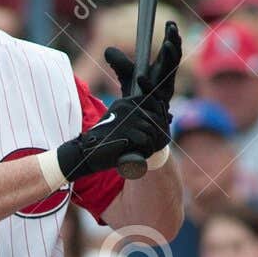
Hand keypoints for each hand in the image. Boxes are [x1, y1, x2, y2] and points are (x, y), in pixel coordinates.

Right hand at [55, 84, 171, 181]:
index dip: (160, 116)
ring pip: (152, 129)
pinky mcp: (125, 130)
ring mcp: (126, 117)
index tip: (158, 131)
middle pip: (155, 117)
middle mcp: (127, 106)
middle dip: (159, 133)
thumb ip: (141, 119)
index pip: (153, 101)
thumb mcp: (124, 125)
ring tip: (146, 151)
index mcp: (126, 102)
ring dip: (152, 143)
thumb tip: (170, 116)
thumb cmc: (108, 142)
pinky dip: (147, 150)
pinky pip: (146, 139)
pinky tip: (142, 155)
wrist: (88, 153)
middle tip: (155, 145)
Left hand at [105, 20, 182, 106]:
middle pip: (174, 60)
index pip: (171, 52)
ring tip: (167, 44)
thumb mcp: (126, 77)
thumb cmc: (136, 98)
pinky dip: (146, 86)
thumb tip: (108, 50)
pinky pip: (152, 97)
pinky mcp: (154, 108)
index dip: (173, 38)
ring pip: (169, 76)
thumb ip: (119, 63)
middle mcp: (166, 83)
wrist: (137, 123)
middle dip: (175, 43)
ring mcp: (162, 96)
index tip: (170, 22)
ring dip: (170, 58)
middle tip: (172, 28)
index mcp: (162, 72)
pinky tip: (141, 78)